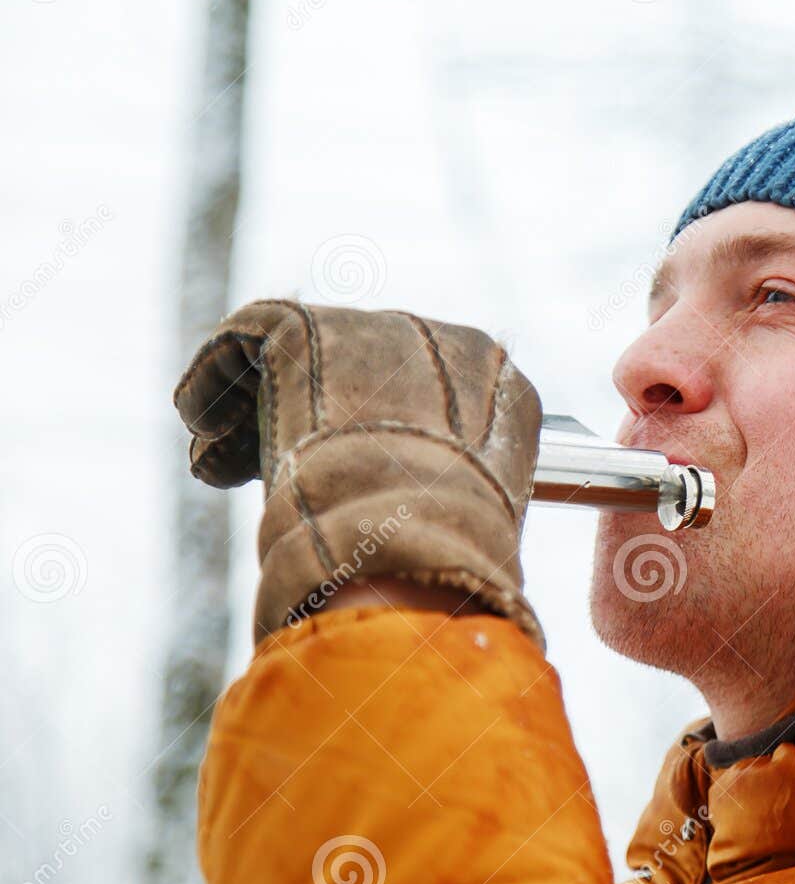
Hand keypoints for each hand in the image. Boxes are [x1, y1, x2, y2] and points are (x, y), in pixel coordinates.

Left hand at [173, 299, 544, 643]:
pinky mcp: (307, 327)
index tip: (341, 477)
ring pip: (302, 353)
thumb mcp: (468, 523)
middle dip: (316, 418)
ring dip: (256, 408)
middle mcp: (445, 342)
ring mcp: (373, 330)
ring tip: (222, 459)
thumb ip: (446, 494)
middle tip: (277, 474)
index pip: (428, 392)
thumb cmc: (442, 557)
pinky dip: (212, 383)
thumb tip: (414, 540)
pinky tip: (202, 430)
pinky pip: (241, 339)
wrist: (405, 541)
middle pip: (364, 368)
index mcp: (502, 386)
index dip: (374, 431)